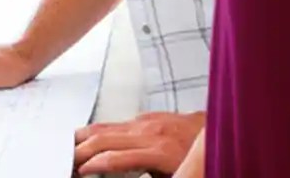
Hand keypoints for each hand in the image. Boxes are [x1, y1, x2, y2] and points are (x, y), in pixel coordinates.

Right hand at [73, 112, 205, 175]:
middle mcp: (150, 132)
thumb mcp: (174, 175)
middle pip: (102, 138)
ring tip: (68, 147)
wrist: (224, 132)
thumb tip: (120, 172)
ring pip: (106, 126)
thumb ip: (147, 173)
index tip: (78, 172)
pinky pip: (118, 122)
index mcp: (158, 151)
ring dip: (83, 137)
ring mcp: (149, 121)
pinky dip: (99, 130)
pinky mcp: (149, 116)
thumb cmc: (203, 159)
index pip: (112, 157)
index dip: (91, 165)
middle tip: (65, 162)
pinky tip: (90, 137)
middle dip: (79, 150)